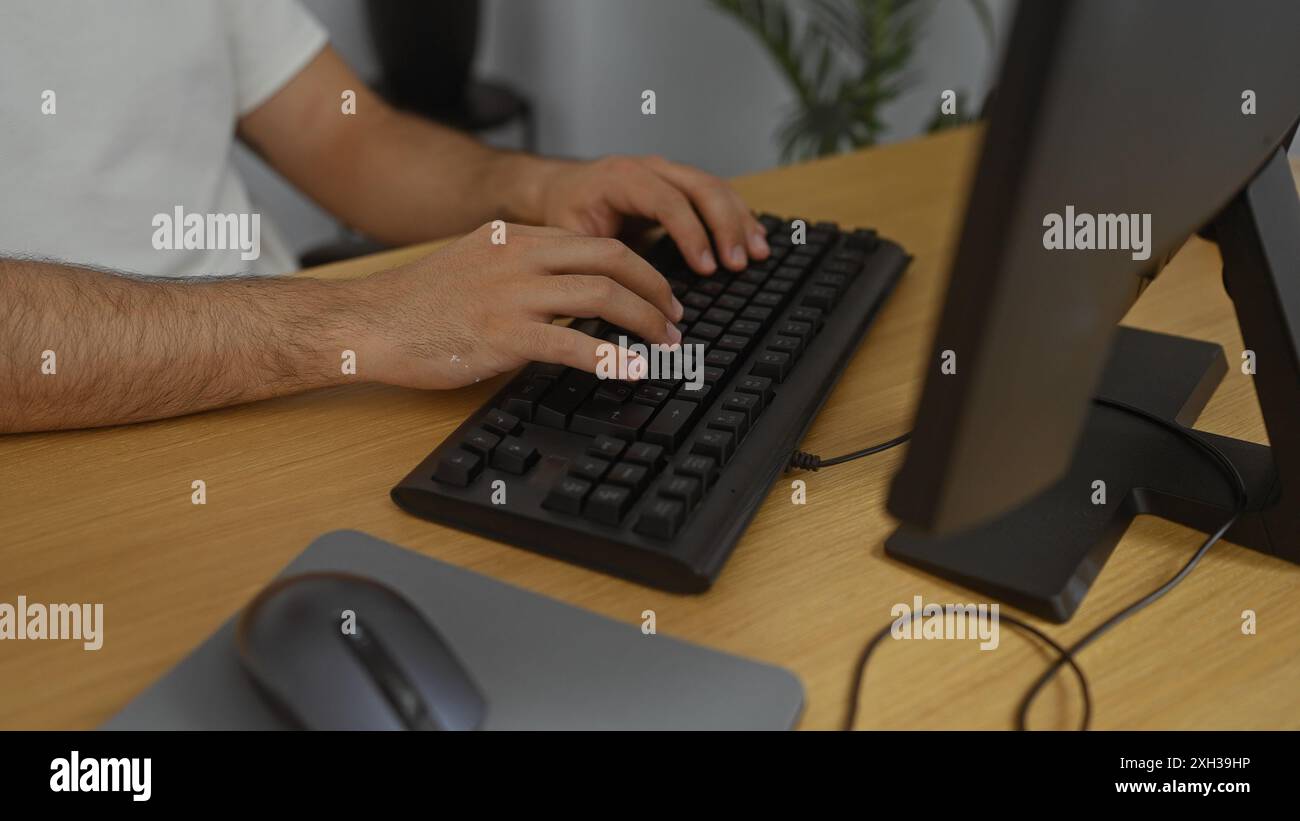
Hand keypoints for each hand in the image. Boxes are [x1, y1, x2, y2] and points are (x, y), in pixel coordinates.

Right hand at [346, 223, 683, 389]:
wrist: (370, 323)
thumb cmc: (417, 304)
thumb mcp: (474, 264)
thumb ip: (521, 269)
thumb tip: (568, 292)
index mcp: (515, 238)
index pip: (596, 242)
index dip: (639, 267)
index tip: (658, 292)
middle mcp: (519, 257)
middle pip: (611, 258)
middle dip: (656, 288)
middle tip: (675, 316)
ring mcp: (512, 295)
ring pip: (601, 295)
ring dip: (645, 321)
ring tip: (664, 343)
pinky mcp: (502, 335)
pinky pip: (572, 344)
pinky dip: (611, 358)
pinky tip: (631, 372)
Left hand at [530, 155, 770, 274]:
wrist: (560, 188)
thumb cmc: (564, 214)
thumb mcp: (570, 237)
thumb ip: (599, 259)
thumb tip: (627, 297)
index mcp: (621, 178)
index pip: (667, 201)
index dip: (691, 234)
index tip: (707, 267)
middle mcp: (649, 167)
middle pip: (701, 187)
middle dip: (725, 227)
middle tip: (739, 263)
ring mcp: (667, 171)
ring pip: (715, 187)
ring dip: (740, 221)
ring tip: (758, 253)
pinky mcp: (679, 182)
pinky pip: (716, 192)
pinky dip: (738, 215)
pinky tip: (754, 237)